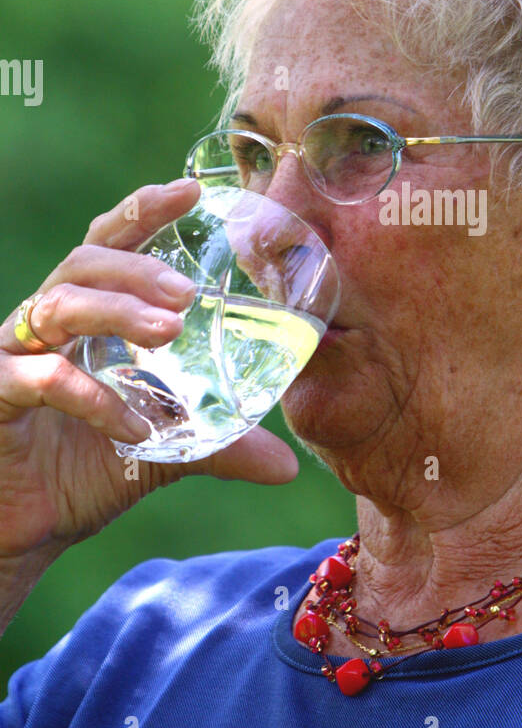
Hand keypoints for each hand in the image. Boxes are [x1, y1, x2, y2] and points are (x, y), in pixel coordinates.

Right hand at [0, 179, 298, 560]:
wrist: (19, 536)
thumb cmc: (80, 474)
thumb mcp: (161, 455)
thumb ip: (219, 448)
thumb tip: (287, 465)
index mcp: (84, 320)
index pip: (109, 246)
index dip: (143, 212)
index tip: (191, 191)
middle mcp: (43, 327)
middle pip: (83, 264)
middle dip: (137, 267)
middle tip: (189, 291)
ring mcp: (11, 358)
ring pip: (55, 306)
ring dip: (116, 312)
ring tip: (168, 330)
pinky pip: (34, 380)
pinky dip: (88, 398)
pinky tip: (133, 429)